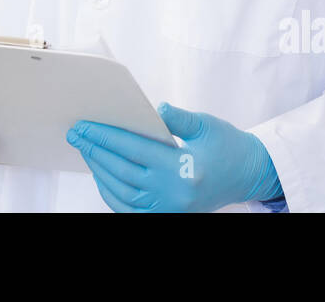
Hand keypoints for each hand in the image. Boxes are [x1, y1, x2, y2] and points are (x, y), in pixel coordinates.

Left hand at [66, 102, 281, 212]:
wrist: (249, 174)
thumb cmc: (228, 146)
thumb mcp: (206, 125)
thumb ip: (178, 118)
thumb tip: (155, 109)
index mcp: (183, 169)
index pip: (133, 150)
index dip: (105, 136)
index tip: (84, 126)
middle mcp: (173, 194)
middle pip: (122, 171)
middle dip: (95, 151)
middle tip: (76, 134)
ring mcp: (169, 209)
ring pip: (122, 192)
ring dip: (99, 170)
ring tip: (86, 150)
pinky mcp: (168, 215)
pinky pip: (130, 209)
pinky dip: (112, 194)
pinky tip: (102, 175)